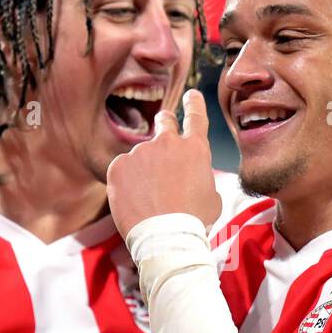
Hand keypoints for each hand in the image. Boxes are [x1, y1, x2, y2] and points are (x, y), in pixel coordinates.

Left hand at [106, 89, 222, 236]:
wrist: (166, 237)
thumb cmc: (195, 221)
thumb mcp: (213, 196)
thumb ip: (201, 177)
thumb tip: (194, 178)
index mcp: (195, 149)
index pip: (196, 117)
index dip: (193, 103)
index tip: (190, 95)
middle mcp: (167, 143)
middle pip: (164, 121)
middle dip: (164, 122)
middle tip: (162, 131)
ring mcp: (140, 152)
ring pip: (141, 157)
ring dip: (144, 171)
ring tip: (149, 199)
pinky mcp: (118, 165)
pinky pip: (122, 171)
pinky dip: (126, 183)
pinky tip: (134, 201)